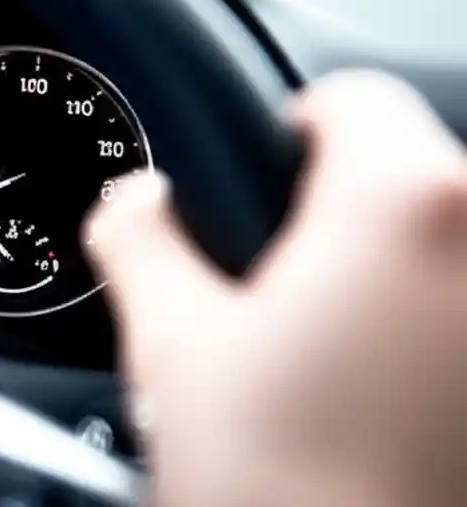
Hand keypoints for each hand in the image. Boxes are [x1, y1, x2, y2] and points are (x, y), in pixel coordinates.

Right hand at [84, 71, 466, 506]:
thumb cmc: (280, 490)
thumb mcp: (176, 348)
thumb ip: (140, 242)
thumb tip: (130, 205)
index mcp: (401, 201)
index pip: (347, 96)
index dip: (285, 133)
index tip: (261, 184)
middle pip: (404, 175)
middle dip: (336, 221)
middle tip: (277, 304)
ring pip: (445, 252)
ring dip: (390, 282)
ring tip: (329, 368)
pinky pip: (462, 315)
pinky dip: (430, 336)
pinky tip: (382, 407)